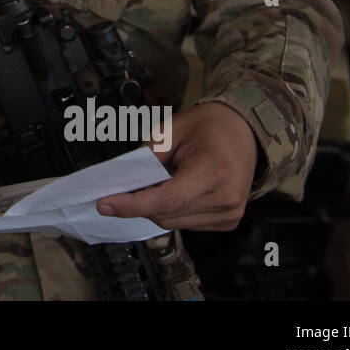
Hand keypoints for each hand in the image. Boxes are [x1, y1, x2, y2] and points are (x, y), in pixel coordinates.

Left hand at [95, 102, 258, 231]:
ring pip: (173, 223)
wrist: (245, 131)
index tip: (104, 204)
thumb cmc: (210, 126)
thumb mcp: (172, 128)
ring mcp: (229, 213)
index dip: (131, 205)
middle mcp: (225, 197)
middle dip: (137, 204)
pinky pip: (186, 224)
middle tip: (119, 190)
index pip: (165, 199)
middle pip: (166, 214)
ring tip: (152, 185)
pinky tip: (172, 192)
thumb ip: (147, 155)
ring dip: (154, 209)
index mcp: (213, 170)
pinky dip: (171, 212)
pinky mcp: (228, 221)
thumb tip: (123, 180)